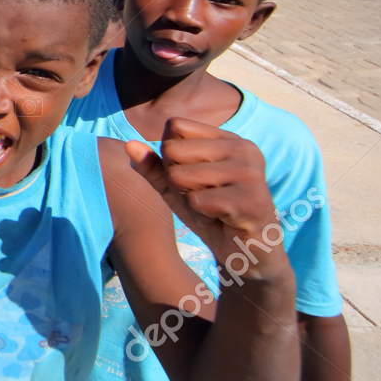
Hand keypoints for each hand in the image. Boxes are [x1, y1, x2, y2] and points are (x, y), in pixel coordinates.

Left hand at [123, 118, 283, 275]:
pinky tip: (223, 219)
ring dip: (189, 199)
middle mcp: (243, 148)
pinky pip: (197, 201)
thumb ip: (153, 166)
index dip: (170, 156)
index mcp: (228, 138)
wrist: (243, 253)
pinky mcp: (251, 199)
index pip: (174, 127)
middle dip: (177, 180)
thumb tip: (128, 144)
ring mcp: (250, 172)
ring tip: (213, 207)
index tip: (194, 177)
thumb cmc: (209, 213)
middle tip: (204, 196)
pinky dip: (202, 214)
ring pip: (181, 175)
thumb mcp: (175, 187)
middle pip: (173, 150)